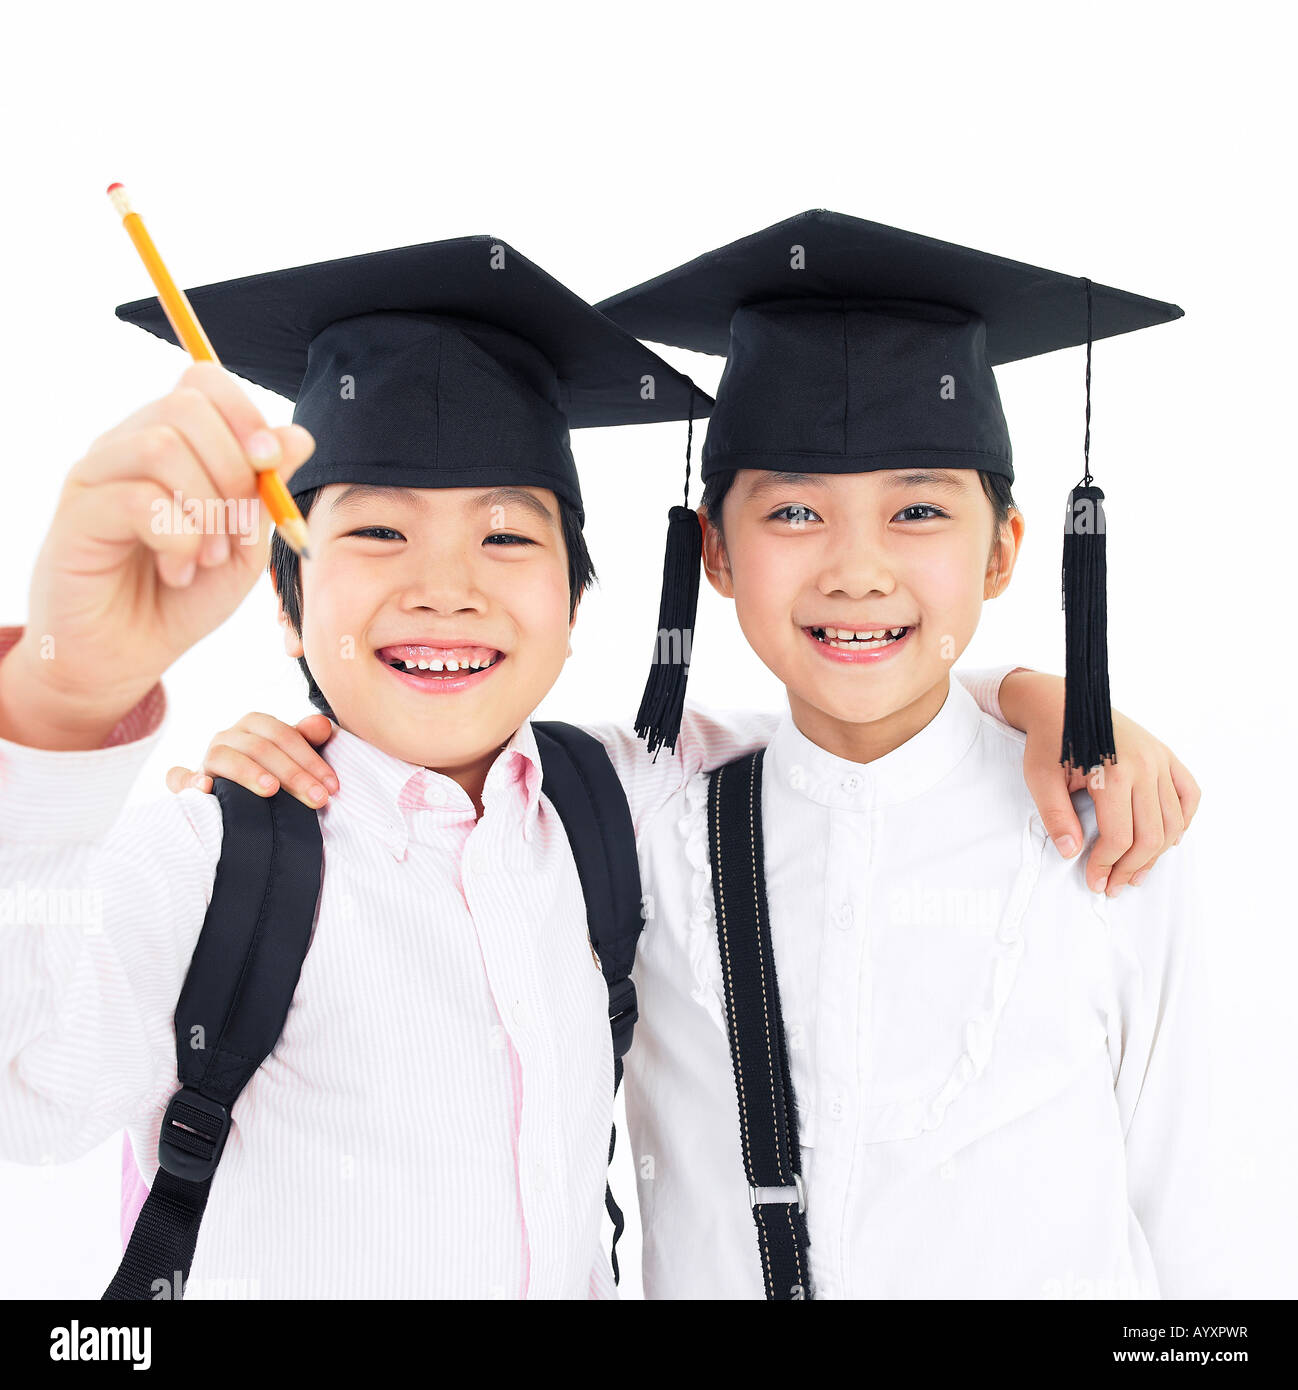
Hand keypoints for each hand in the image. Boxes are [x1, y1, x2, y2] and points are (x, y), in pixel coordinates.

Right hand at [0, 363, 313, 747]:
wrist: (127, 656)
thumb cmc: (183, 597)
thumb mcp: (244, 543)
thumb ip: (266, 490)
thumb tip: (296, 435)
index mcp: (170, 443)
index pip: (203, 382)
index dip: (246, 414)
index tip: (271, 466)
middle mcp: (127, 446)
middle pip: (187, 407)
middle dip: (234, 471)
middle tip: (236, 531)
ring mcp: (96, 476)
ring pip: (162, 446)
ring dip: (206, 509)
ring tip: (207, 556)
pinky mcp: (76, 515)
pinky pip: (139, 499)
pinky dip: (178, 539)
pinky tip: (177, 570)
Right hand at [167, 711, 338, 806]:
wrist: (240, 794)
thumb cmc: (274, 770)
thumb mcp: (293, 755)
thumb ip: (308, 739)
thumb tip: (322, 725)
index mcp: (256, 725)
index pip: (285, 736)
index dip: (311, 760)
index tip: (332, 787)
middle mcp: (229, 736)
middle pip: (262, 749)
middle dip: (293, 774)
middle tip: (317, 800)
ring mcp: (206, 757)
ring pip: (225, 758)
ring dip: (248, 773)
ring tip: (271, 791)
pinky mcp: (188, 780)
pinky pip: (179, 778)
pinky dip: (188, 781)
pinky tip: (205, 790)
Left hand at [1001, 670, 1200, 896]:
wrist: (1063, 701)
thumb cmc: (1049, 740)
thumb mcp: (1040, 778)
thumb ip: (1056, 816)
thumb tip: (1071, 853)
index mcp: (1113, 772)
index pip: (1119, 837)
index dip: (1106, 866)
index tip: (1094, 882)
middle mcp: (1145, 767)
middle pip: (1151, 836)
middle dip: (1131, 868)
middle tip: (1114, 886)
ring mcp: (1160, 760)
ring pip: (1173, 822)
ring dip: (1157, 854)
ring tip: (1136, 873)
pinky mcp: (1166, 754)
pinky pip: (1189, 794)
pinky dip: (1183, 821)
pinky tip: (1167, 840)